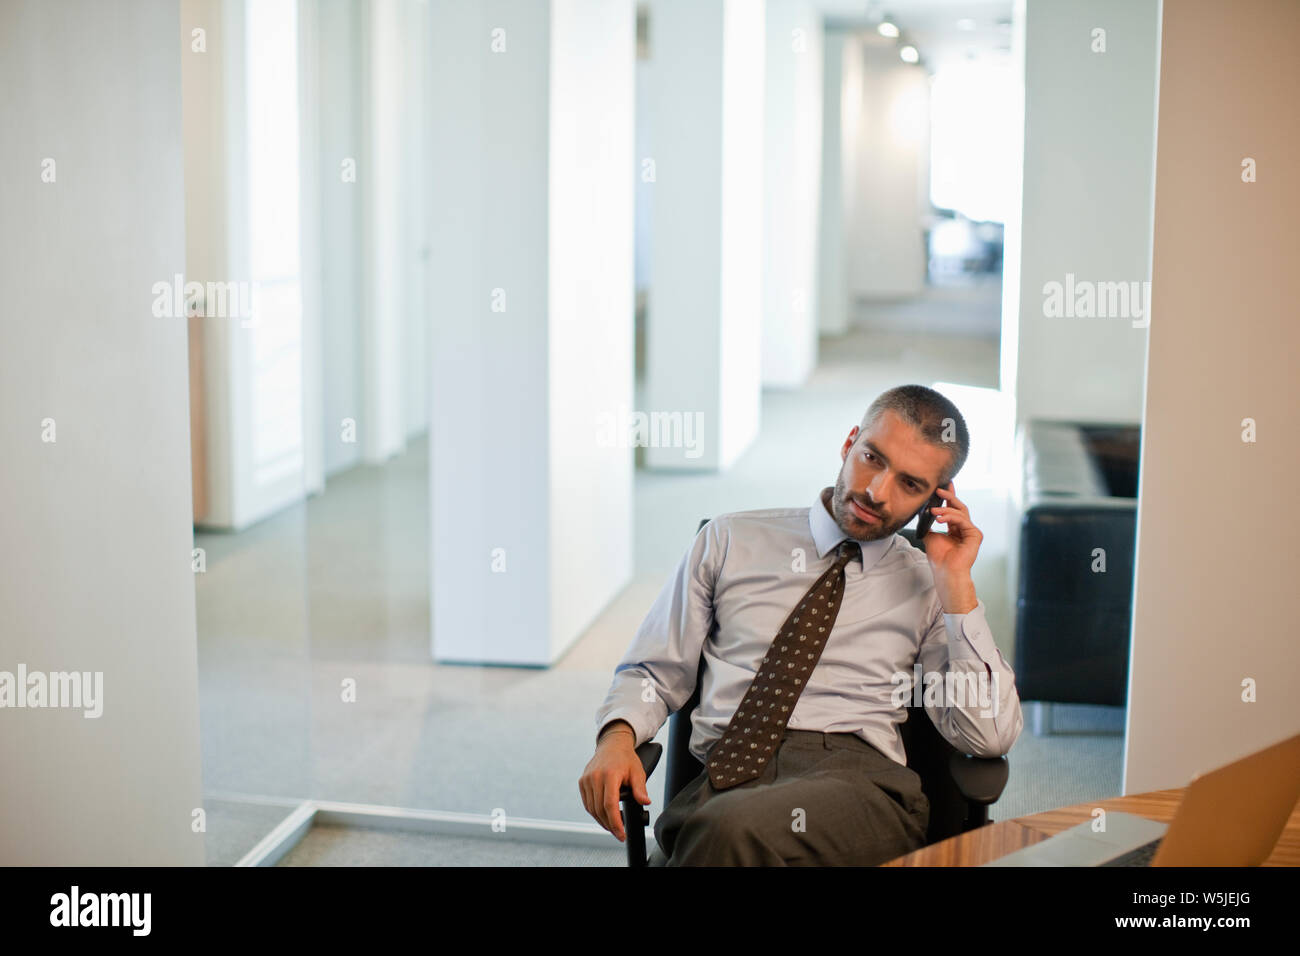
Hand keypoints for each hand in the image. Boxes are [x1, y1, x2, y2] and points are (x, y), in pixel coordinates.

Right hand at [578, 729, 648, 841]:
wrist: (612, 745)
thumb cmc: (626, 759)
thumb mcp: (638, 772)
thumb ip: (640, 788)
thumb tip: (645, 802)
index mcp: (609, 775)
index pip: (610, 805)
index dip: (615, 823)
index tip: (621, 834)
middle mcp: (595, 777)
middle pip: (600, 810)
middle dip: (610, 825)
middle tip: (619, 834)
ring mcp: (586, 780)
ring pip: (592, 809)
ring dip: (602, 821)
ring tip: (613, 827)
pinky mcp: (582, 782)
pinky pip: (587, 803)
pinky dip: (595, 813)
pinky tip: (604, 816)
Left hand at [921, 481, 980, 611]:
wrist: (946, 571)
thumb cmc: (939, 557)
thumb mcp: (930, 535)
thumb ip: (928, 523)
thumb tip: (921, 511)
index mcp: (956, 528)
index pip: (953, 509)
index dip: (948, 496)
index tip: (942, 485)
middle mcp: (965, 528)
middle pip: (959, 507)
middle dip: (949, 496)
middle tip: (939, 488)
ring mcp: (971, 531)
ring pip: (960, 512)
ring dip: (945, 509)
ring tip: (933, 510)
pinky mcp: (975, 535)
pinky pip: (963, 520)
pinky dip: (951, 517)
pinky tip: (940, 518)